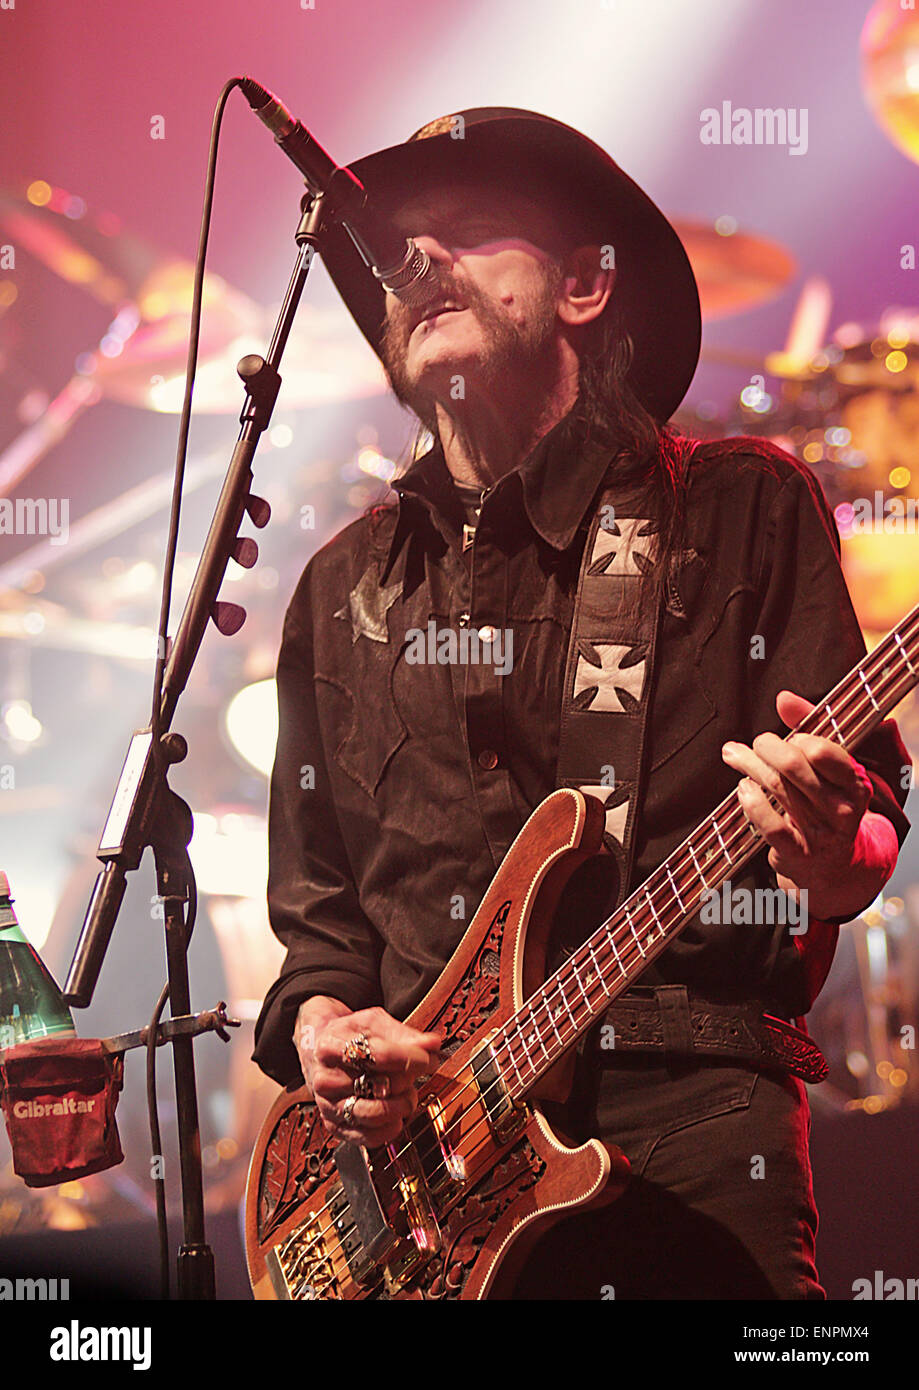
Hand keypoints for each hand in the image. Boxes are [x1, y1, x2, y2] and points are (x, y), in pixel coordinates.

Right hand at [295, 998, 442, 1147]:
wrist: (319, 1052)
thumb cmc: (349, 1037)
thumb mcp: (372, 1023)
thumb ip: (404, 1034)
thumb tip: (433, 1044)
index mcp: (331, 1046)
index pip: (377, 1054)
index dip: (409, 1057)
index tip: (427, 1057)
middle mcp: (325, 1079)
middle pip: (377, 1085)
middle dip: (408, 1078)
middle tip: (419, 1071)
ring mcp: (329, 1105)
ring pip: (374, 1114)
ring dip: (402, 1105)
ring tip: (409, 1093)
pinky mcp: (335, 1125)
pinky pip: (367, 1137)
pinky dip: (390, 1129)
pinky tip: (398, 1115)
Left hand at [721, 690, 896, 920]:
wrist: (837, 866)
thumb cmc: (828, 806)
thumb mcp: (831, 770)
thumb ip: (810, 729)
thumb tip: (784, 699)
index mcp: (856, 784)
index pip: (822, 751)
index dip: (797, 738)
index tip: (787, 738)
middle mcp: (842, 810)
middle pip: (792, 766)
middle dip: (765, 747)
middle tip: (753, 744)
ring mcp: (820, 834)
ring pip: (775, 788)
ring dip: (748, 766)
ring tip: (733, 754)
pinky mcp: (798, 854)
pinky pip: (768, 824)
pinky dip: (750, 801)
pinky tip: (742, 787)